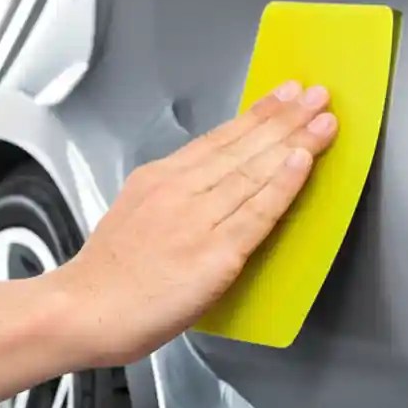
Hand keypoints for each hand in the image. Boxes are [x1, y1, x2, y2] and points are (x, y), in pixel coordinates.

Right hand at [49, 80, 337, 366]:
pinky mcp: (215, 254)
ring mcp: (199, 220)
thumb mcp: (134, 214)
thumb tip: (211, 187)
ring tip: (323, 119)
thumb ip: (174, 197)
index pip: (219, 139)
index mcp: (160, 179)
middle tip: (316, 95)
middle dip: (285, 117)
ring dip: (295, 141)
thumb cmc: (108, 278)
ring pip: (255, 171)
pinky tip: (303, 160)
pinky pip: (258, 212)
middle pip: (243, 147)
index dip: (257, 115)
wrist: (84, 312)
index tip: (284, 95)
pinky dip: (283, 183)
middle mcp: (180, 190)